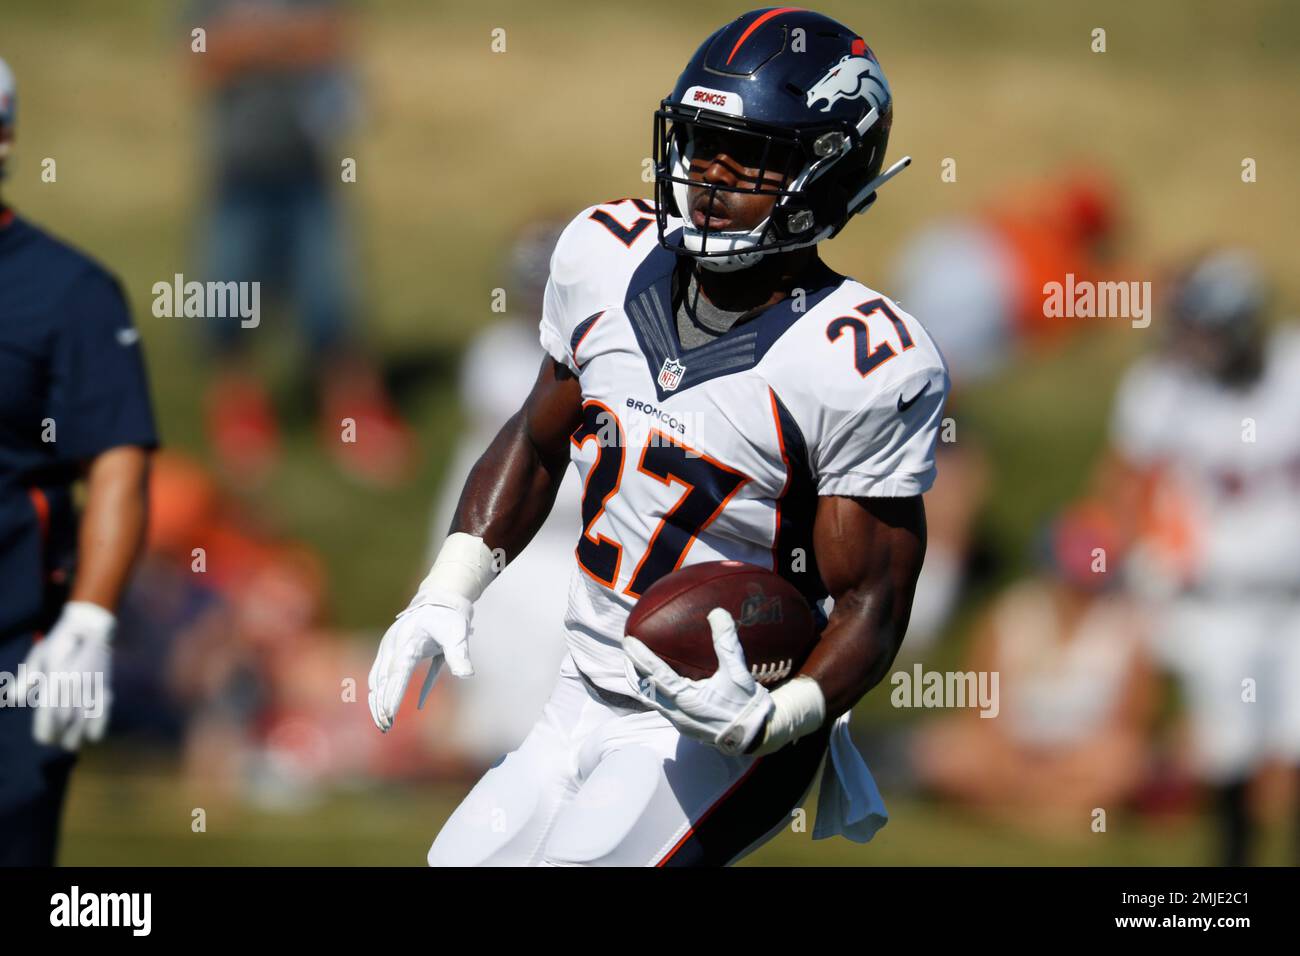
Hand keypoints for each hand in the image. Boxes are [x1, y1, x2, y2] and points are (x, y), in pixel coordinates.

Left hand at [18, 601, 114, 750]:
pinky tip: (92, 734)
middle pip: (66, 722)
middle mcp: (74, 685)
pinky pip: (103, 711)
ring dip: (77, 735)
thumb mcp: (38, 656)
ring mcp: (92, 685)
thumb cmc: (60, 642)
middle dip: (60, 736)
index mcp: (56, 678)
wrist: (90, 627)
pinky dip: (98, 725)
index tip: (42, 737)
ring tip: (70, 742)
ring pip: (85, 720)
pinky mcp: (105, 685)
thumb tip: (13, 700)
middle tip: (55, 741)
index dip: (45, 729)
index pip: (49, 713)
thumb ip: (27, 678)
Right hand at [367, 589, 473, 731]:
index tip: (389, 714)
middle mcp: (393, 645)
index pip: (399, 672)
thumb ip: (459, 655)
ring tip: (383, 724)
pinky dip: (379, 693)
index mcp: (409, 641)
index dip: (393, 693)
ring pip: (377, 679)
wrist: (437, 601)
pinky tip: (384, 711)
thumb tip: (466, 675)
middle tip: (386, 727)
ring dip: (377, 701)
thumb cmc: (448, 618)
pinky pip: (379, 677)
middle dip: (382, 704)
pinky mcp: (387, 653)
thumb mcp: (457, 634)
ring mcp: (387, 649)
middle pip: (383, 679)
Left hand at [623, 607, 773, 755]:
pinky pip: (659, 706)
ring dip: (640, 681)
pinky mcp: (683, 726)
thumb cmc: (746, 704)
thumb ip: (726, 642)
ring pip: (649, 700)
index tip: (628, 641)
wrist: (755, 735)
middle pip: (644, 689)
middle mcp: (677, 713)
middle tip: (626, 648)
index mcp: (687, 699)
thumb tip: (717, 613)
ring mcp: (678, 722)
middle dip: (632, 668)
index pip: (656, 674)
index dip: (640, 657)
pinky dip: (651, 691)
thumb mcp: (737, 672)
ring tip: (634, 663)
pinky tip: (656, 681)